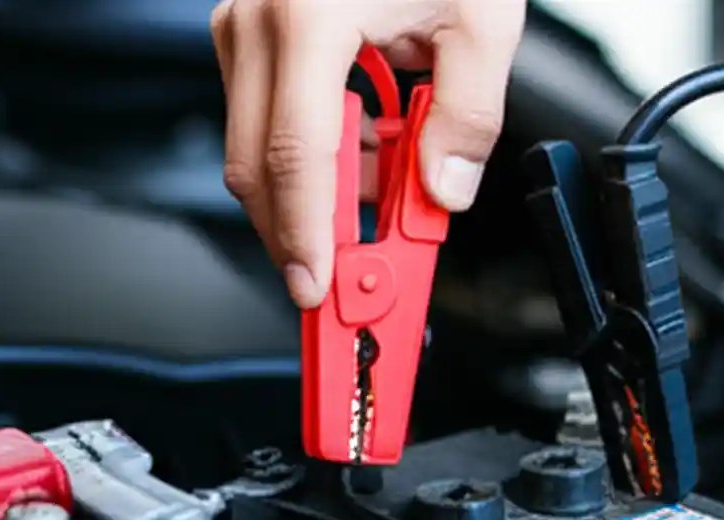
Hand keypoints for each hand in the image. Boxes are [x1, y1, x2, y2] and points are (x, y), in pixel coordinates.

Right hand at [210, 0, 525, 307]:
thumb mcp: (481, 17)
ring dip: (314, 194)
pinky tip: (363, 151)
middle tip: (351, 275)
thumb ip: (466, 116)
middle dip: (301, 235)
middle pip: (255, 169)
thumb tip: (442, 193)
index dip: (306, 236)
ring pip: (252, 151)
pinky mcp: (247, 32)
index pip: (295, 156)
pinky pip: (262, 119)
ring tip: (383, 190)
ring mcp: (242, 26)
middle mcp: (258, 22)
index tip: (319, 289)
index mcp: (310, 16)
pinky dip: (311, 155)